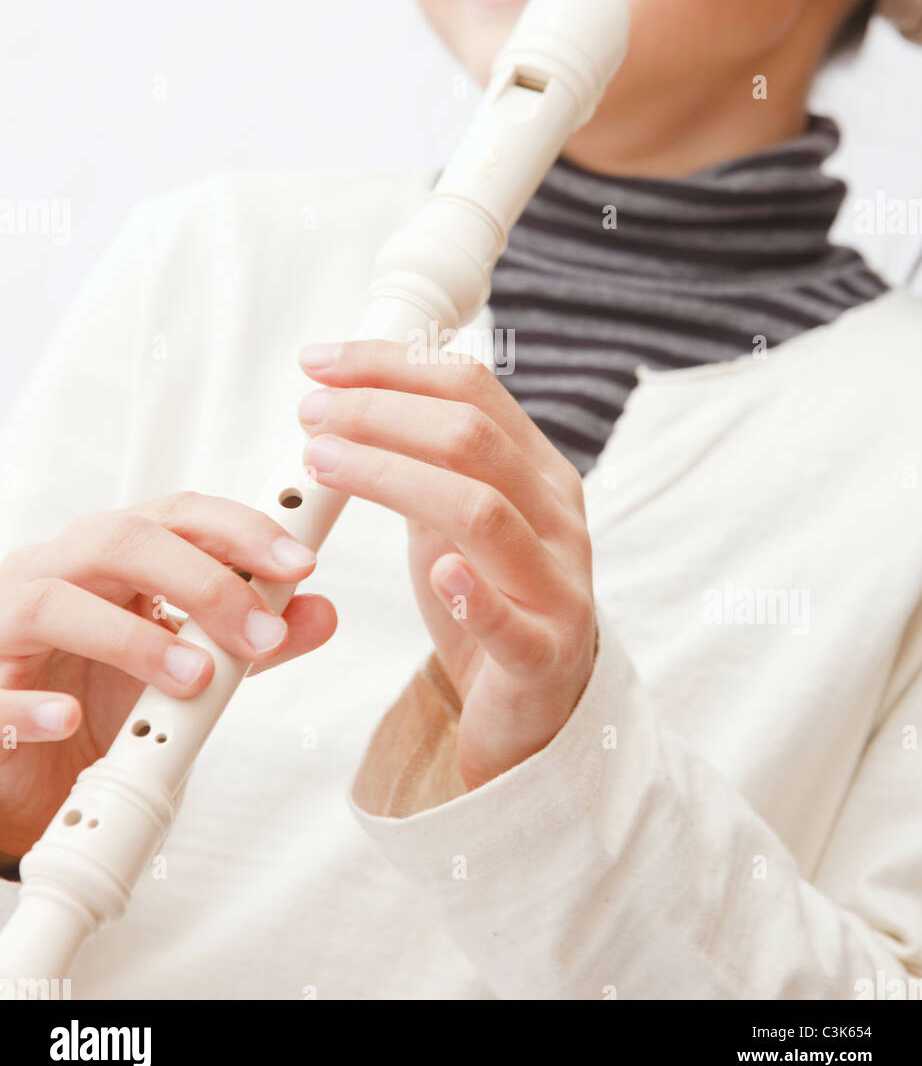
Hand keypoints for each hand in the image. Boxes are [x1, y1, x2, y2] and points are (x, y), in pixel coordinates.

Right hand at [0, 492, 336, 856]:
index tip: (300, 563)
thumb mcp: (188, 668)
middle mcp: (54, 575)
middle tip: (260, 633)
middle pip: (120, 542)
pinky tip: (70, 720)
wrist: (33, 776)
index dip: (240, 529)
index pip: (176, 516)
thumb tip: (321, 612)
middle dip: (202, 580)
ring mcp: (5, 630)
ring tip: (195, 678)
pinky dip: (34, 707)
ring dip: (133, 639)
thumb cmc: (103, 697)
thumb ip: (248, 640)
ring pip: (55, 602)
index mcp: (108, 558)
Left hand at [298, 340, 596, 789]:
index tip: (318, 362)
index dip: (391, 365)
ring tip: (323, 463)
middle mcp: (556, 515)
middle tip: (311, 413)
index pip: (471, 389)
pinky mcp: (542, 656)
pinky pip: (512, 624)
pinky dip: (474, 595)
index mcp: (537, 470)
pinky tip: (439, 574)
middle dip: (381, 413)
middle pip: (472, 438)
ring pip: (482, 512)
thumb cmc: (488, 596)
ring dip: (394, 477)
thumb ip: (425, 461)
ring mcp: (556, 585)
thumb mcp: (457, 515)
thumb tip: (351, 396)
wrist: (536, 703)